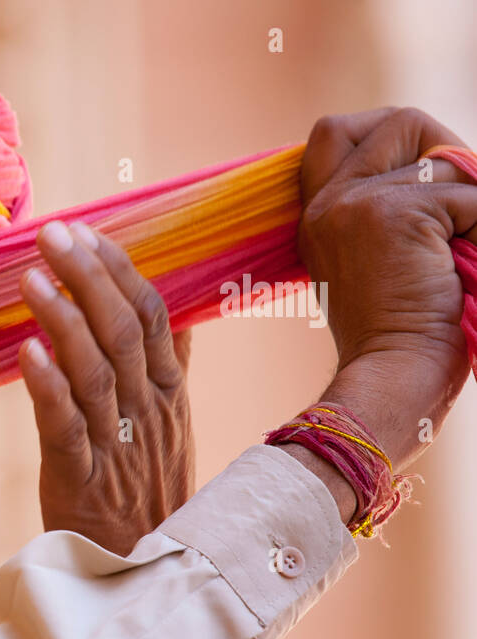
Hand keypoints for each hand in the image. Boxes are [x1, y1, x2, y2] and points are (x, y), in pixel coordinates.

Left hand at [17, 220, 193, 555]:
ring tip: (31, 277)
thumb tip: (167, 311)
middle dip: (88, 275)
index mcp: (169, 396)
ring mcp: (118, 447)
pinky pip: (68, 428)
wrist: (151, 581)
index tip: (87, 230)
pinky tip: (26, 350)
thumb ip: (167, 371)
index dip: (119, 270)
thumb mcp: (172, 430)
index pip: (152, 316)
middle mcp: (149, 414)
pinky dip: (49, 386)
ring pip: (96, 372)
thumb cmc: (150, 499)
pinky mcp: (82, 481)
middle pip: (124, 331)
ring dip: (63, 319)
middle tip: (53, 233)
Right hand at [298, 108, 476, 468]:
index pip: (337, 133)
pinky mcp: (392, 213)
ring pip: (443, 153)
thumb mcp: (382, 257)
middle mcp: (327, 204)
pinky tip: (459, 267)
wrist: (395, 378)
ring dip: (469, 198)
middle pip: (395, 119)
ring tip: (455, 251)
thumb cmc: (403, 334)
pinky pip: (468, 192)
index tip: (421, 188)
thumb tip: (449, 158)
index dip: (392, 142)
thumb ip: (388, 205)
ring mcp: (354, 204)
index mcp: (317, 216)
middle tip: (454, 201)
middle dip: (440, 144)